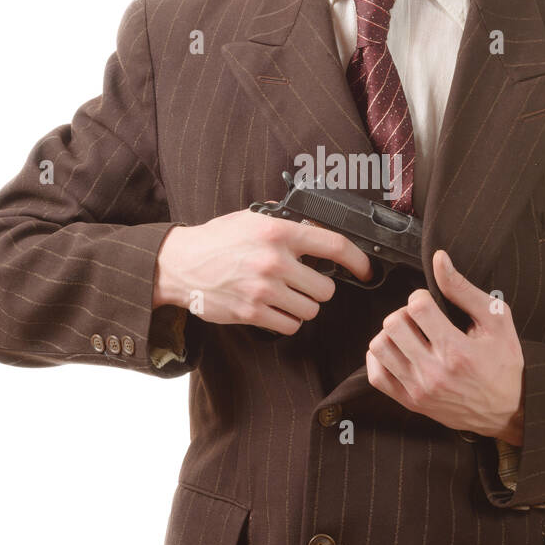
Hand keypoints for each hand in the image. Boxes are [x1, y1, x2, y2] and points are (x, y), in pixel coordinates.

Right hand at [152, 209, 372, 334]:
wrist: (179, 264)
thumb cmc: (216, 240)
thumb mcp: (250, 219)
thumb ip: (285, 222)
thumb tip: (315, 227)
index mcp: (278, 232)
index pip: (335, 246)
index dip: (359, 261)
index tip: (366, 270)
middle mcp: (274, 261)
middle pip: (326, 288)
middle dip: (319, 288)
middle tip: (304, 283)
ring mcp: (263, 289)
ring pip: (310, 310)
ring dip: (303, 306)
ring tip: (285, 295)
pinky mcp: (252, 312)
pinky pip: (290, 325)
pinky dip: (287, 320)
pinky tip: (273, 308)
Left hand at [365, 250, 524, 440]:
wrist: (506, 411)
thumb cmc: (504, 365)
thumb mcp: (496, 322)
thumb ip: (464, 290)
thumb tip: (439, 260)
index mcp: (457, 350)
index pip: (416, 307)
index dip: (420, 297)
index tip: (430, 303)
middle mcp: (434, 372)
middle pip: (393, 325)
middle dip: (404, 313)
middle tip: (420, 319)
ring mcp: (419, 389)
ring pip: (379, 346)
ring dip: (392, 334)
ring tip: (410, 335)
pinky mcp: (410, 401)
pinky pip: (376, 374)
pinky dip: (381, 358)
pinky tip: (400, 352)